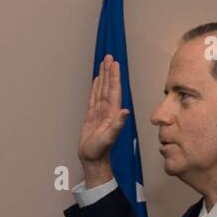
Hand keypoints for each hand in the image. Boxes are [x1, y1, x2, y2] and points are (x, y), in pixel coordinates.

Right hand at [77, 54, 129, 184]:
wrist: (92, 159)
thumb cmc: (100, 150)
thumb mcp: (109, 138)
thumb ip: (118, 125)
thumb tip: (125, 112)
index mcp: (112, 112)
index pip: (113, 90)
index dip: (114, 77)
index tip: (114, 64)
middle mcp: (107, 109)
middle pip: (108, 86)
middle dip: (109, 71)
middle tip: (109, 57)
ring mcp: (99, 112)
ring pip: (101, 89)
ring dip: (103, 76)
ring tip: (103, 63)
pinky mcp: (91, 116)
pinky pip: (93, 98)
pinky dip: (95, 88)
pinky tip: (96, 80)